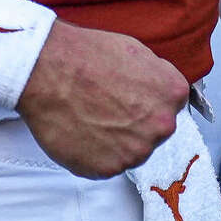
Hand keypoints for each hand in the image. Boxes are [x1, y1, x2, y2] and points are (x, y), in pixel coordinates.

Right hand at [17, 20, 189, 179]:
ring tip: (91, 117)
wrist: (49, 71)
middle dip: (135, 122)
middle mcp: (161, 126)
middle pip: (153, 130)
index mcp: (172, 93)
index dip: (148, 100)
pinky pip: (106, 165)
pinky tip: (81, 130)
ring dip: (115, 140)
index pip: (171, 105)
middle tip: (107, 107)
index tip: (131, 98)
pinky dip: (94, 153)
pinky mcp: (107, 169)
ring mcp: (135, 151)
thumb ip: (156, 77)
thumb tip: (157, 89)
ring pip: (131, 151)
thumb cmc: (86, 56)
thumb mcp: (137, 51)